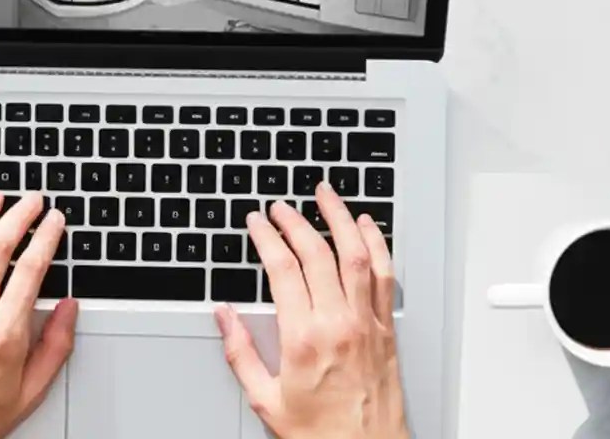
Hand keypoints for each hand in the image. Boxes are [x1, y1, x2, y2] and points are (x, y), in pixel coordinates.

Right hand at [215, 184, 407, 438]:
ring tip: (325, 195)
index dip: (267, 238)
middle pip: (316, 253)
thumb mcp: (265, 399)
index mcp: (303, 338)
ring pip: (354, 254)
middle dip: (294, 222)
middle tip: (280, 207)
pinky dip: (376, 244)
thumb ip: (241, 353)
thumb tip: (224, 316)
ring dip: (339, 218)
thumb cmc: (320, 434)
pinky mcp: (386, 328)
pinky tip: (366, 226)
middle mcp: (338, 323)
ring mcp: (366, 322)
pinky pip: (384, 275)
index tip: (256, 222)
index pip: (282, 269)